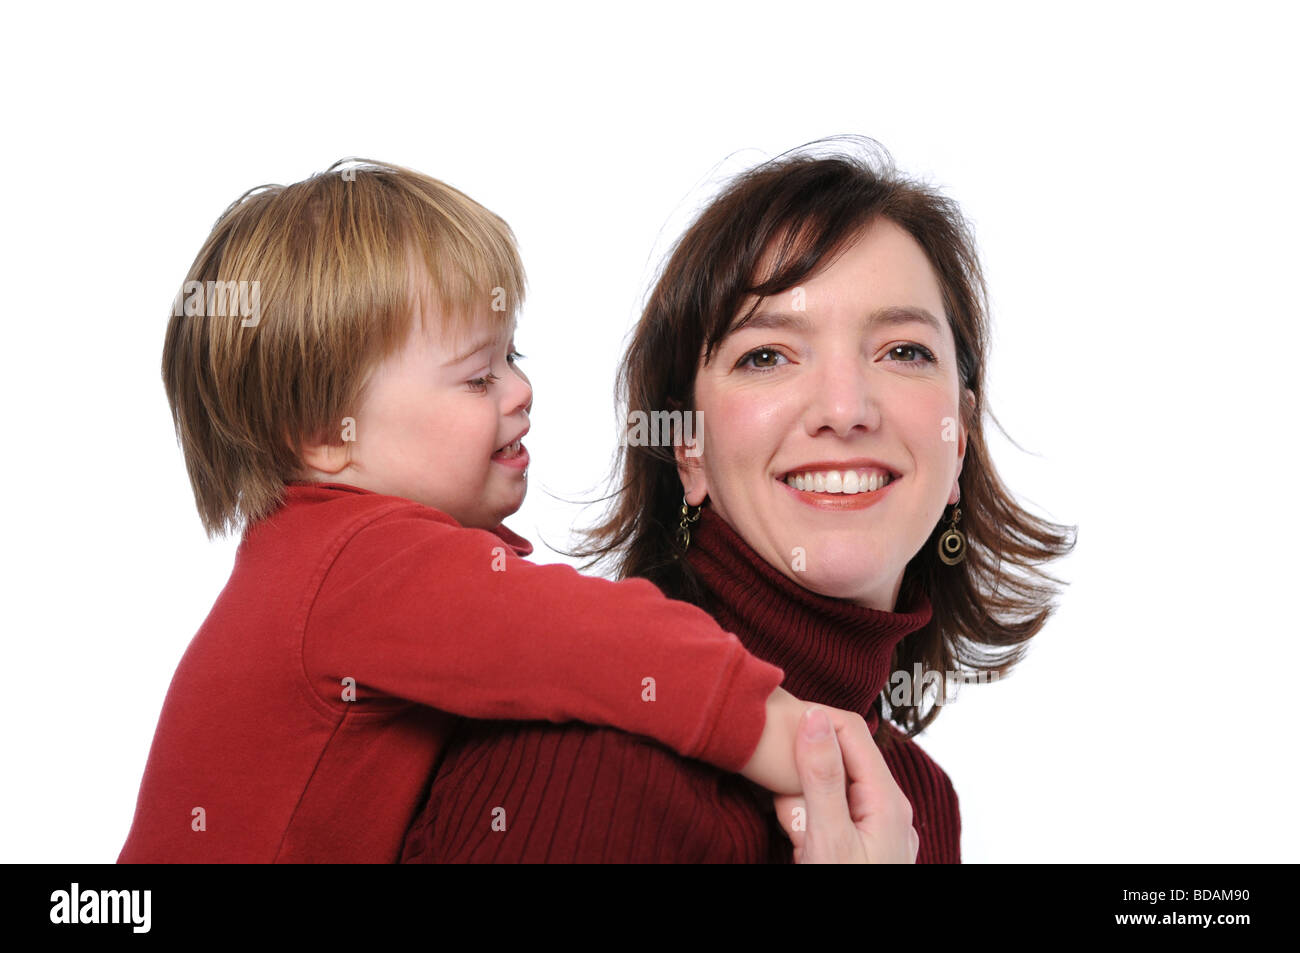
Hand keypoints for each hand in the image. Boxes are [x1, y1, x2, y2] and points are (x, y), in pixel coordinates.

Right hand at [773, 707, 918, 862]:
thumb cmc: (849, 897)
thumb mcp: (829, 839)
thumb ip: (822, 778)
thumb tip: (814, 715)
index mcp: (887, 801)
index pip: (852, 731)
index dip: (814, 719)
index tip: (775, 724)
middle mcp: (887, 810)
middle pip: (838, 761)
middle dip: (802, 774)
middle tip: (787, 810)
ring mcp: (876, 830)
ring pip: (827, 792)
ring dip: (801, 808)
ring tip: (801, 842)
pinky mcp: (860, 846)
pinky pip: (827, 817)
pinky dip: (806, 826)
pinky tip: (802, 848)